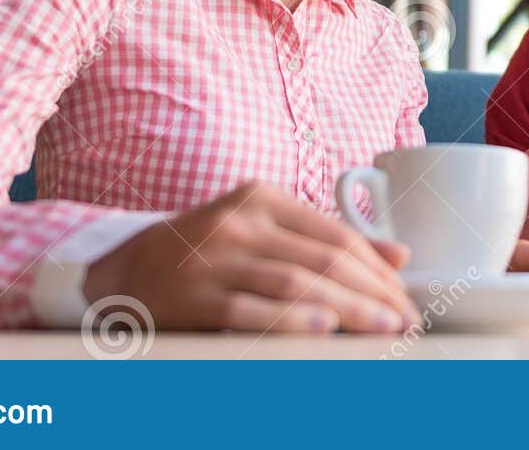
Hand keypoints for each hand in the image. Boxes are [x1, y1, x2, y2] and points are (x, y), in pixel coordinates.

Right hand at [83, 181, 419, 333]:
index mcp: (264, 199)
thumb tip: (400, 256)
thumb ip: (327, 240)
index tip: (405, 298)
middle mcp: (242, 221)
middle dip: (373, 293)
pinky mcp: (194, 294)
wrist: (122, 268)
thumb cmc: (206, 251)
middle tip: (405, 321)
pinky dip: (291, 320)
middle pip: (324, 258)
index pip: (337, 233)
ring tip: (381, 329)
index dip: (378, 269)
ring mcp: (215, 257)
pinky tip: (323, 329)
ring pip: (296, 282)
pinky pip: (250, 309)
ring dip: (347, 309)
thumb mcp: (264, 230)